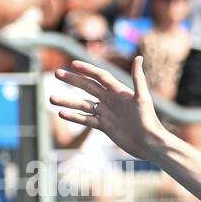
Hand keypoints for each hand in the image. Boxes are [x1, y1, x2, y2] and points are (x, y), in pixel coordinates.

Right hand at [49, 56, 167, 161]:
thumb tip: (138, 57)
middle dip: (73, 80)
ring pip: (83, 104)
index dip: (88, 69)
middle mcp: (111, 100)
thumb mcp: (143, 99)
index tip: (73, 64)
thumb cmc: (149, 121)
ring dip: (68, 101)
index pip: (100, 76)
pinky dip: (74, 116)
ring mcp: (107, 113)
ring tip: (51, 98)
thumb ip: (138, 78)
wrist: (150, 144)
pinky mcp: (105, 126)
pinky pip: (86, 119)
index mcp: (119, 92)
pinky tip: (61, 113)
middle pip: (88, 87)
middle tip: (57, 73)